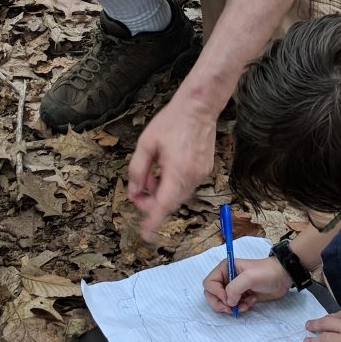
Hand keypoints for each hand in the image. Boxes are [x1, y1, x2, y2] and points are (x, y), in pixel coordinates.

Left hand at [127, 90, 216, 239]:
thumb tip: (135, 192)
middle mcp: (192, 177)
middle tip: (137, 192)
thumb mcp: (146, 144)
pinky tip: (165, 171)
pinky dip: (173, 185)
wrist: (200, 107)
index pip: (162, 206)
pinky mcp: (206, 169)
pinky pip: (186, 186)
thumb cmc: (172, 121)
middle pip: (170, 203)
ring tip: (151, 175)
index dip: (152, 222)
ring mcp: (201, 174)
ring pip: (178, 195)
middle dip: (152, 203)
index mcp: (176, 172)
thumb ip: (138, 171)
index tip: (145, 234)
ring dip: (162, 193)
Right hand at [203, 256, 292, 314]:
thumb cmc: (266, 273)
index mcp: (225, 268)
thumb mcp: (249, 277)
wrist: (283, 277)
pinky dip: (240, 308)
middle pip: (212, 295)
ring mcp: (234, 288)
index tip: (228, 298)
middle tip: (232, 308)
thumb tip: (228, 302)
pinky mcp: (241, 296)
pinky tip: (250, 302)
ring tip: (245, 304)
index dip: (216, 293)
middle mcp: (226, 278)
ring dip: (232, 307)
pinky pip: (233, 306)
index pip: (209, 283)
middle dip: (221, 304)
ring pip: (222, 303)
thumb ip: (235, 288)